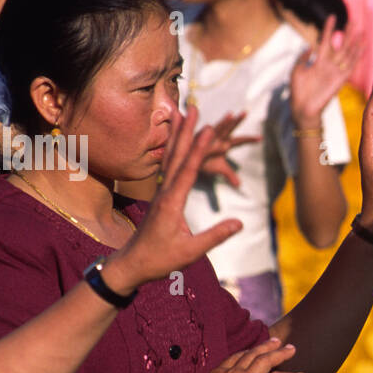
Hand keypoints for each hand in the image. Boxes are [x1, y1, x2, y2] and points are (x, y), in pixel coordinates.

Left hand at [104, 103, 245, 291]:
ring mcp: (160, 192)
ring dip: (177, 134)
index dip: (199, 149)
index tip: (208, 129)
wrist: (132, 264)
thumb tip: (239, 223)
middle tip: (193, 108)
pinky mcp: (160, 195)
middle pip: (177, 155)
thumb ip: (215, 236)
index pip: (188, 170)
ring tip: (181, 113)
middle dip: (186, 130)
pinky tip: (174, 140)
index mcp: (172, 202)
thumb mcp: (190, 251)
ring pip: (170, 157)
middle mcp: (164, 192)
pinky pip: (167, 166)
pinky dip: (172, 149)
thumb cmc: (160, 260)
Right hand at [199, 110, 261, 188]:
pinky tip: (208, 127)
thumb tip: (239, 185)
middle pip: (230, 129)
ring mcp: (208, 138)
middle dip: (237, 121)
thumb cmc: (206, 161)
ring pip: (217, 129)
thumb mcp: (220, 168)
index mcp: (225, 144)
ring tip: (230, 115)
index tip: (261, 138)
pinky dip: (206, 133)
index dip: (250, 139)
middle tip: (245, 112)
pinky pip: (203, 138)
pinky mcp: (198, 142)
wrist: (190, 161)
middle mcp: (218, 138)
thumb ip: (230, 175)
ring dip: (223, 122)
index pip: (240, 141)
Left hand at [289, 15, 364, 127]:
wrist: (302, 108)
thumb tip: (310, 46)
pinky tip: (362, 46)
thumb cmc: (298, 91)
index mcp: (319, 62)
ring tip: (361, 30)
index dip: (328, 29)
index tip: (332, 16)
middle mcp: (329, 65)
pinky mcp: (340, 80)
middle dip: (347, 33)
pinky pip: (351, 66)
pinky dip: (357, 55)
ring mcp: (336, 72)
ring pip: (348, 53)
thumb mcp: (297, 70)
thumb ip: (303, 58)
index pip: (325, 41)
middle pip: (341, 45)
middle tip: (353, 20)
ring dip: (355, 42)